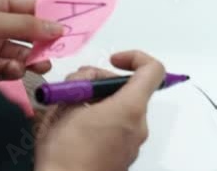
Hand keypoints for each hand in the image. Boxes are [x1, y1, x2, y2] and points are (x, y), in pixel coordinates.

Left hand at [0, 0, 64, 78]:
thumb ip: (26, 25)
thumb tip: (59, 28)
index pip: (29, 6)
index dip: (49, 15)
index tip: (70, 26)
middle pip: (28, 31)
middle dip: (42, 41)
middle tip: (58, 50)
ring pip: (20, 52)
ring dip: (32, 59)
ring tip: (42, 65)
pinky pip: (7, 68)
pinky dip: (15, 71)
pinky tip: (15, 72)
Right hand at [36, 51, 164, 170]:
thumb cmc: (64, 153)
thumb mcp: (63, 107)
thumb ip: (80, 83)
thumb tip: (86, 77)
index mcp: (130, 108)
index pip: (153, 70)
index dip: (135, 57)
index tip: (112, 60)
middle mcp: (139, 126)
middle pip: (132, 90)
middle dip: (104, 83)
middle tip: (76, 88)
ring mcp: (133, 144)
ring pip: (123, 110)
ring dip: (100, 103)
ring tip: (69, 111)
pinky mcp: (124, 158)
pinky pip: (119, 130)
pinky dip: (102, 122)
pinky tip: (75, 130)